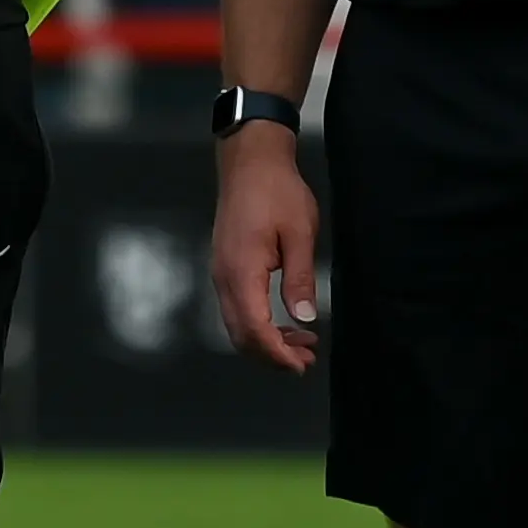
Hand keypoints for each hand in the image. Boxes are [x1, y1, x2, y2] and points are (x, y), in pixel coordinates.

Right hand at [210, 122, 321, 372]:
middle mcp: (224, 278)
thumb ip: (300, 279)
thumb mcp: (300, 234)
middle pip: (240, 335)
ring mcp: (220, 273)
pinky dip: (258, 324)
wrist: (249, 162)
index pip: (255, 329)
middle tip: (307, 360)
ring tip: (302, 343)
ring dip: (266, 341)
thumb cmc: (278, 193)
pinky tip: (283, 321)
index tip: (302, 365)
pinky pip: (236, 308)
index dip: (277, 354)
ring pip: (236, 324)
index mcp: (242, 272)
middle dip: (271, 355)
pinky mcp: (224, 267)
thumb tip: (304, 319)